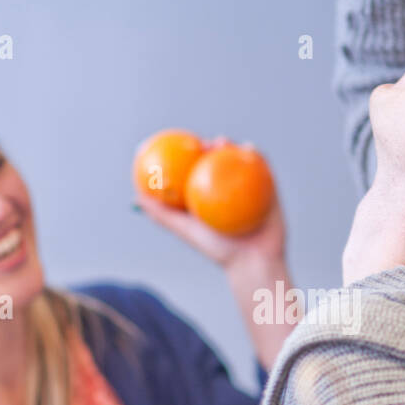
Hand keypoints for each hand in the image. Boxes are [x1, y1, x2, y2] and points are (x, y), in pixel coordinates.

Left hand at [133, 135, 286, 272]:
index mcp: (209, 197)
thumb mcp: (185, 230)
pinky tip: (248, 148)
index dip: (186, 155)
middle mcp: (228, 191)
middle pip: (219, 161)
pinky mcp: (269, 189)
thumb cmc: (218, 250)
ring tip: (222, 142)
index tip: (175, 144)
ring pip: (240, 161)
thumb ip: (162, 215)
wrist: (253, 261)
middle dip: (209, 147)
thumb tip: (136, 197)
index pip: (196, 170)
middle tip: (200, 143)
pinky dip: (256, 155)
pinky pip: (263, 168)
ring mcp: (249, 189)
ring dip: (232, 146)